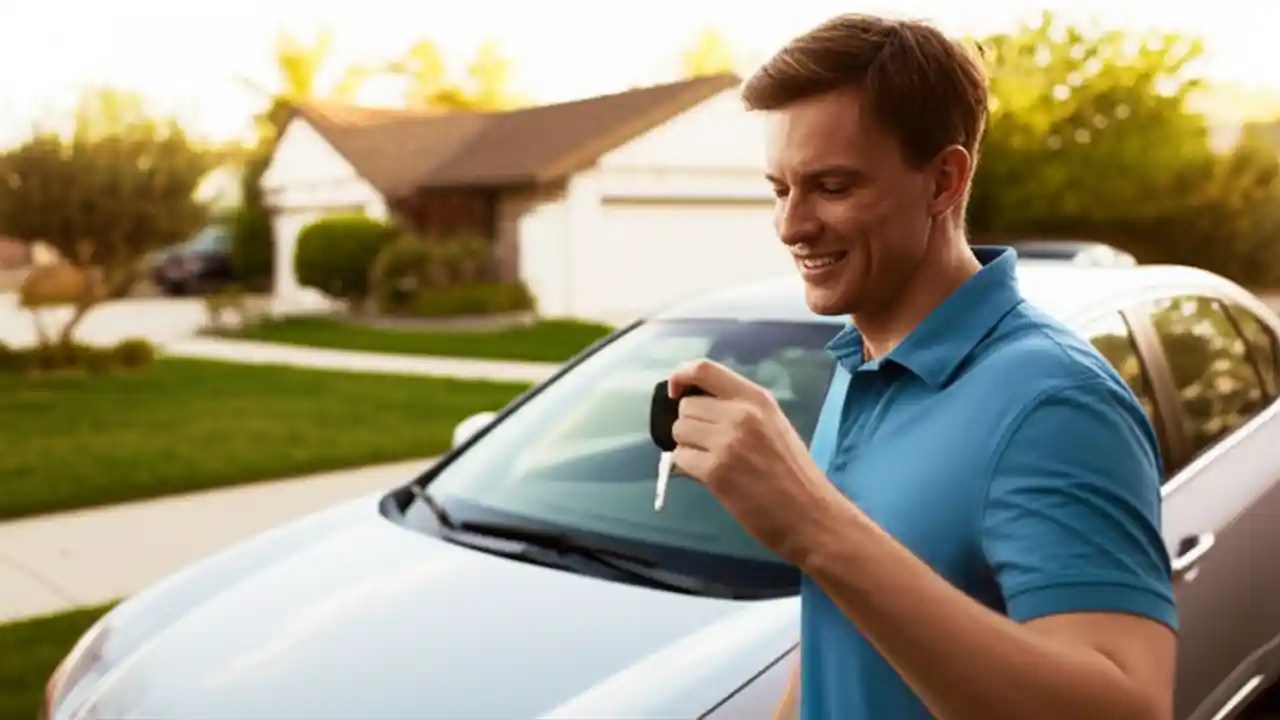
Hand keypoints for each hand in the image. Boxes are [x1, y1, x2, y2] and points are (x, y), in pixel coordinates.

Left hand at [667, 359, 835, 562]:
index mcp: (756, 398)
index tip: (676, 393)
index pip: (703, 369)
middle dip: (689, 424)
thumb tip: (698, 405)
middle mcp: (740, 414)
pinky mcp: (716, 471)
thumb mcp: (773, 424)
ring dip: (687, 446)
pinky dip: (688, 468)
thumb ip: (740, 408)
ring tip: (710, 460)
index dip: (680, 376)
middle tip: (707, 443)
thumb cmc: (793, 472)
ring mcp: (727, 442)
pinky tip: (709, 476)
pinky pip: (680, 459)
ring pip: (679, 431)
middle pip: (686, 406)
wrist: (809, 514)